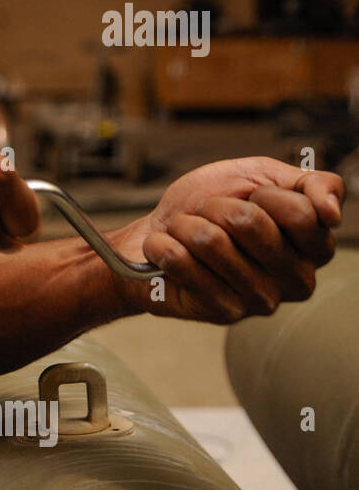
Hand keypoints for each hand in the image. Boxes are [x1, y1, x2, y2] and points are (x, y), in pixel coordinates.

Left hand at [110, 157, 343, 321]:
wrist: (157, 231)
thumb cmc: (211, 204)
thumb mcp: (261, 176)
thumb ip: (311, 184)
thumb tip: (333, 213)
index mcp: (314, 248)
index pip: (300, 213)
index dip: (262, 195)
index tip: (249, 198)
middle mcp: (297, 280)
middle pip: (249, 223)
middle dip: (214, 206)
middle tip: (207, 215)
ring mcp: (261, 300)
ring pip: (210, 240)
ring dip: (184, 225)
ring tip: (185, 234)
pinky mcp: (222, 313)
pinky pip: (181, 262)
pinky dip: (162, 245)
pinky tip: (167, 251)